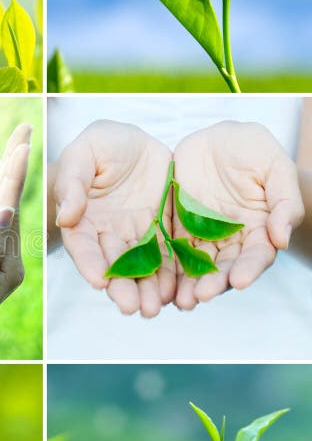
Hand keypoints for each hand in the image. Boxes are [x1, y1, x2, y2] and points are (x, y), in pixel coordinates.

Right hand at [0, 124, 31, 358]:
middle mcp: (7, 250)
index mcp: (8, 255)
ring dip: (8, 173)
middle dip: (17, 162)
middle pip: (12, 197)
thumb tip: (3, 209)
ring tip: (14, 143)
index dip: (16, 172)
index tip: (22, 141)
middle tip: (23, 127)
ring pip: (2, 203)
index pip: (12, 205)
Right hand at [54, 120, 174, 317]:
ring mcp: (136, 236)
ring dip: (148, 290)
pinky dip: (173, 276)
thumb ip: (74, 182)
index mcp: (83, 220)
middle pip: (113, 265)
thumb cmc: (101, 145)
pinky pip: (170, 256)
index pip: (83, 246)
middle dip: (123, 288)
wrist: (136, 143)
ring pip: (142, 268)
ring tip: (156, 308)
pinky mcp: (163, 232)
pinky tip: (179, 293)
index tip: (99, 281)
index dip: (89, 263)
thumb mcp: (85, 153)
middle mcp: (108, 235)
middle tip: (133, 308)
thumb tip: (67, 215)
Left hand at [171, 121, 303, 308]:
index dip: (248, 269)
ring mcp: (202, 235)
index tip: (239, 282)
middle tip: (199, 297)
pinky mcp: (177, 228)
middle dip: (212, 283)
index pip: (256, 255)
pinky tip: (157, 282)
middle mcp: (231, 239)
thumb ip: (284, 202)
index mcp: (259, 228)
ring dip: (187, 285)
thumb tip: (282, 238)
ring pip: (195, 265)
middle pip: (223, 267)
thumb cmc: (253, 150)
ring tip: (179, 301)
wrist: (217, 139)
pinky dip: (165, 268)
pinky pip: (170, 250)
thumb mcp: (275, 167)